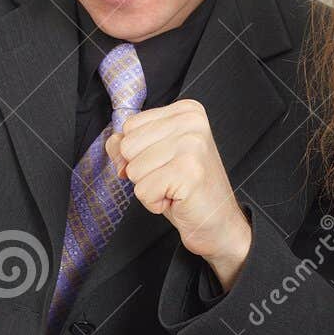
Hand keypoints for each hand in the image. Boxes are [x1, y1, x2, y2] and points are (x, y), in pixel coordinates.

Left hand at [105, 98, 252, 288]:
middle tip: (170, 179)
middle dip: (141, 171)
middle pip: (128, 146)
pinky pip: (143, 190)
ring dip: (149, 188)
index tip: (165, 164)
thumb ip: (129, 143)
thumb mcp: (156, 157)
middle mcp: (192, 122)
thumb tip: (114, 145)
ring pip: (133, 169)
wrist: (219, 223)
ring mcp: (192, 145)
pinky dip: (154, 203)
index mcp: (186, 111)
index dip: (138, 153)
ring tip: (174, 189)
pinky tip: (177, 200)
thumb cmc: (186, 190)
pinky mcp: (188, 172)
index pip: (130, 126)